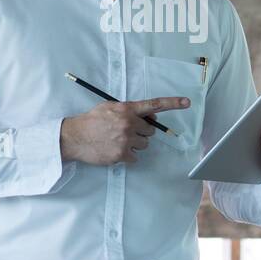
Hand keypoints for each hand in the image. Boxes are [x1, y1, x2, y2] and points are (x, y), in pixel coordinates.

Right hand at [60, 96, 189, 165]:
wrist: (74, 137)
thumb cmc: (91, 121)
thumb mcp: (109, 108)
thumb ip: (128, 110)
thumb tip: (147, 117)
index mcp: (126, 109)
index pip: (153, 105)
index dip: (172, 103)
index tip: (187, 102)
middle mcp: (128, 123)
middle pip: (150, 131)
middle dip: (142, 132)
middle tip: (125, 132)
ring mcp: (126, 140)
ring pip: (144, 144)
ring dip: (135, 144)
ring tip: (117, 141)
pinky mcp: (122, 155)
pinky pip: (135, 157)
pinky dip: (127, 156)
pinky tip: (114, 150)